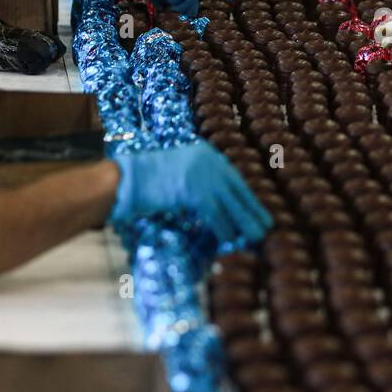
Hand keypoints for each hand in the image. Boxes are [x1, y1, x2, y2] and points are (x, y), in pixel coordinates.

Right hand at [111, 142, 271, 243]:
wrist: (124, 180)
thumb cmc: (145, 182)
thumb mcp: (179, 174)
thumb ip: (199, 184)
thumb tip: (221, 206)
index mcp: (206, 153)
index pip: (233, 177)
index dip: (246, 197)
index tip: (258, 210)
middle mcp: (208, 160)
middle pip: (237, 188)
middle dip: (252, 209)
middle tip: (266, 225)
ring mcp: (200, 174)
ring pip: (230, 202)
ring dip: (243, 222)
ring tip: (255, 237)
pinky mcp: (192, 190)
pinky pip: (214, 212)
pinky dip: (223, 226)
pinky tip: (230, 238)